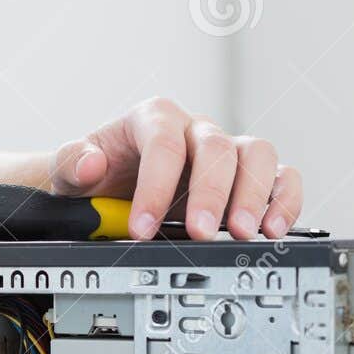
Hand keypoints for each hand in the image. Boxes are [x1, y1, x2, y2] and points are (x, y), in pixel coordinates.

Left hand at [46, 96, 302, 241]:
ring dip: (253, 194)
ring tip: (243, 232)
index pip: (164, 143)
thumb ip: (71, 163)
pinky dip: (283, 199)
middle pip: (216, 147)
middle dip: (210, 193)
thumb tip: (91, 163)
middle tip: (198, 233)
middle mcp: (194, 130)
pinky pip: (278, 176)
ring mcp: (224, 151)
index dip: (156, 186)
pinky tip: (273, 228)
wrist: (106, 184)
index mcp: (153, 119)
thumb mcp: (70, 170)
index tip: (143, 227)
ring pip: (256, 155)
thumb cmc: (94, 174)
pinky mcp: (245, 176)